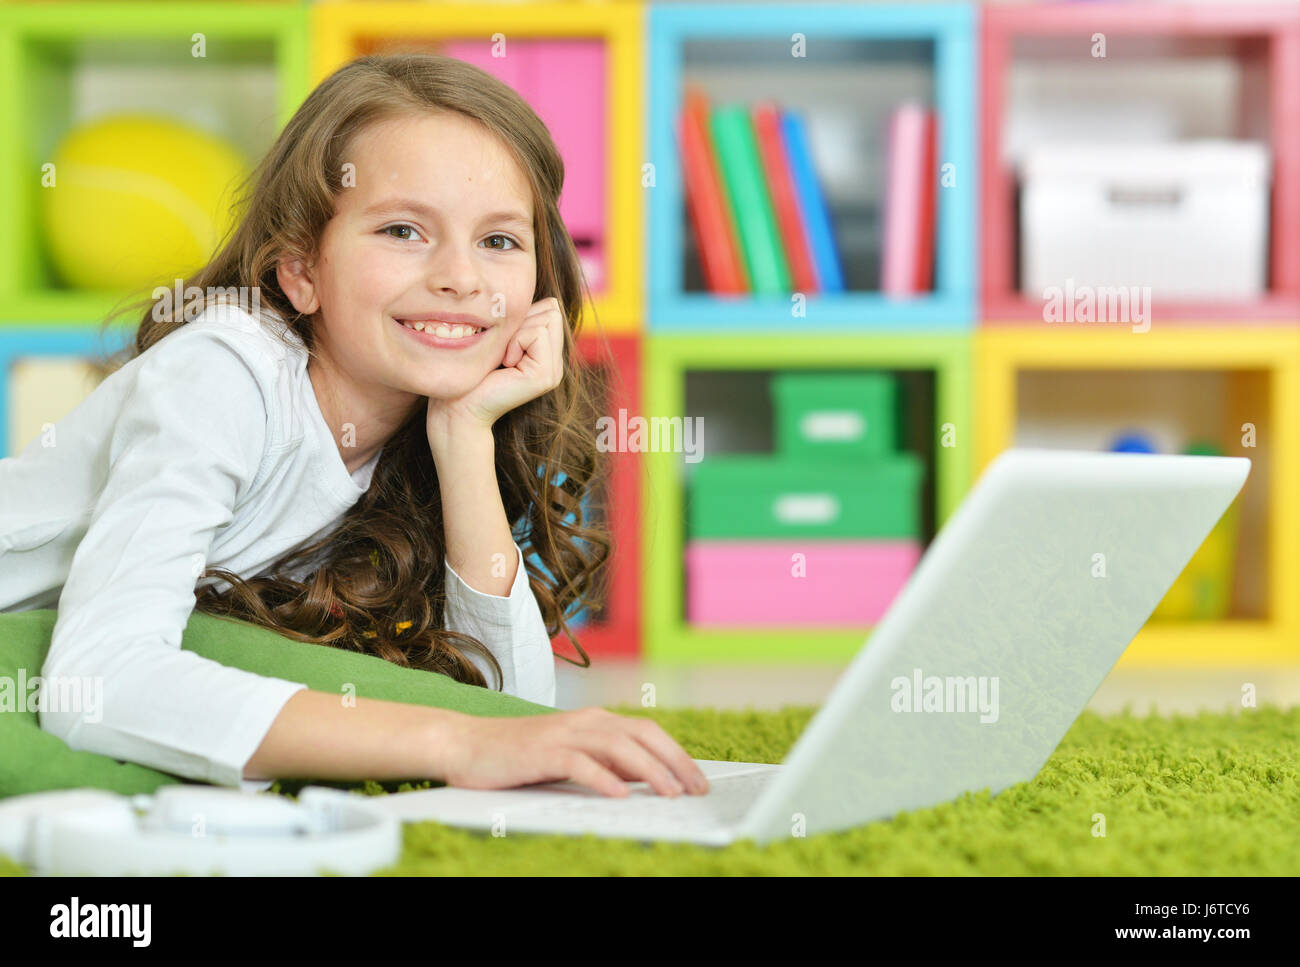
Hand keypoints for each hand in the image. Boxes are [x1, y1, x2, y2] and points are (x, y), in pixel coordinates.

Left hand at [426, 296, 564, 435]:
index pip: (550, 307)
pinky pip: (537, 333)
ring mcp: (553, 372)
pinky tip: (505, 364)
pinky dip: (516, 341)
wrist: (458, 408)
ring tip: (503, 358)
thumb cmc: (469, 372)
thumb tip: (533, 292)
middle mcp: (555, 363)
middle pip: (552, 309)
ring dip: (517, 332)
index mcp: (546, 353)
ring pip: (547, 318)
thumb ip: (520, 319)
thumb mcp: (499, 337)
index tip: (502, 341)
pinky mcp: (545, 376)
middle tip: (503, 349)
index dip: (523, 314)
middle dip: (522, 320)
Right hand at [437, 707, 710, 797]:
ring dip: (648, 770)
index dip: (677, 754)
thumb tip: (642, 780)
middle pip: (642, 735)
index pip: (647, 733)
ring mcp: (562, 734)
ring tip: (669, 793)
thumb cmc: (517, 757)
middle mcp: (584, 721)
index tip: (699, 780)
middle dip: (675, 761)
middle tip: (698, 789)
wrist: (465, 744)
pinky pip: (578, 762)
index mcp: (594, 721)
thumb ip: (603, 763)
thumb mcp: (569, 758)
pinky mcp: (540, 751)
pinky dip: (602, 777)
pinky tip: (619, 795)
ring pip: (617, 746)